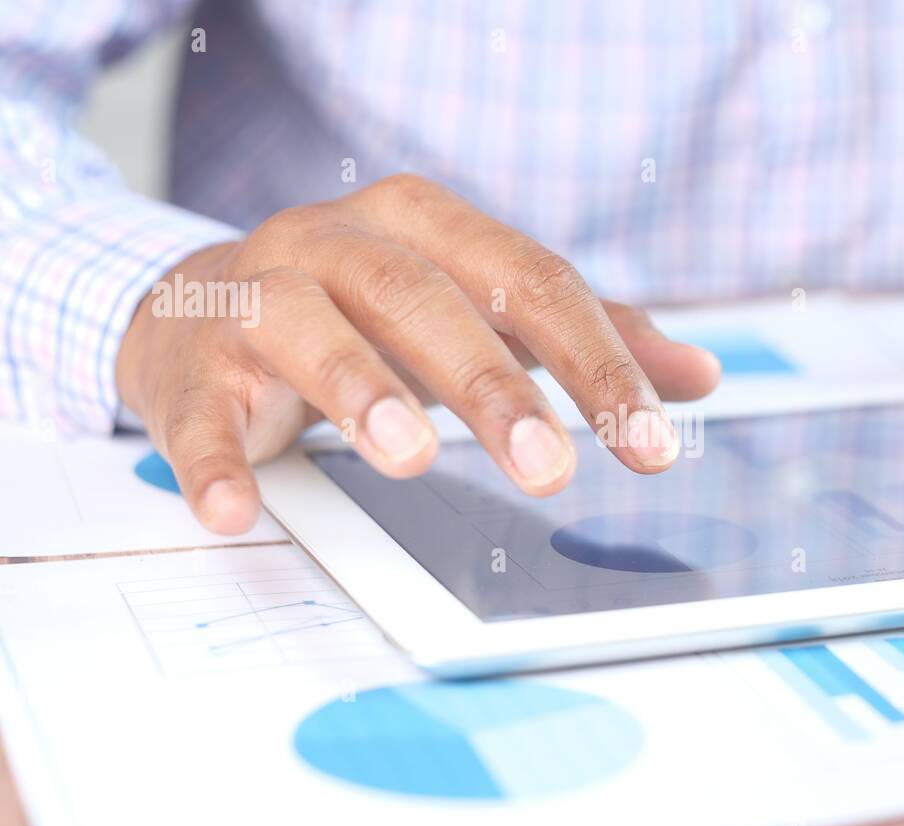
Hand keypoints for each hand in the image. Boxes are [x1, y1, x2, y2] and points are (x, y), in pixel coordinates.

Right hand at [115, 175, 720, 533]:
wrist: (206, 304)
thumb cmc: (366, 312)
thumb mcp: (479, 311)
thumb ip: (581, 339)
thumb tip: (698, 376)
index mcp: (425, 226)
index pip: (528, 282)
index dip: (596, 362)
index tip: (651, 442)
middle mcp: (339, 242)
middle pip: (424, 299)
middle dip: (492, 386)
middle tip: (549, 468)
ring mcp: (257, 294)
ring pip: (310, 328)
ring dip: (361, 391)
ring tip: (410, 457)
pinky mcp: (192, 361)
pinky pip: (199, 408)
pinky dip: (214, 457)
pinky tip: (239, 508)